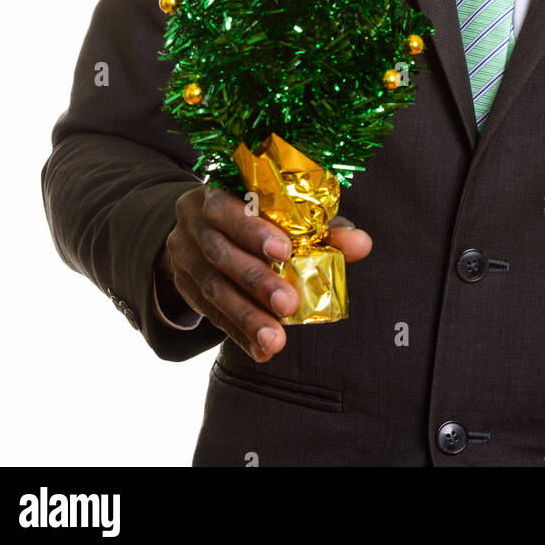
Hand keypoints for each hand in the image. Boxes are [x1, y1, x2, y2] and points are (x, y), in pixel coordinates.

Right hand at [158, 184, 371, 361]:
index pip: (227, 208)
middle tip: (288, 304)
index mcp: (214, 194)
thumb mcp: (285, 213)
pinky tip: (261, 350)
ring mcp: (183, 258)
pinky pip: (211, 316)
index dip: (253, 230)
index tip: (285, 251)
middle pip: (219, 253)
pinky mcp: (185, 289)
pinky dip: (239, 334)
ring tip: (275, 340)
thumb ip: (322, 226)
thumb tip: (361, 243)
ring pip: (212, 289)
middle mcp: (192, 224)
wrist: (202, 227)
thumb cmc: (255, 214)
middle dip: (255, 280)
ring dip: (246, 317)